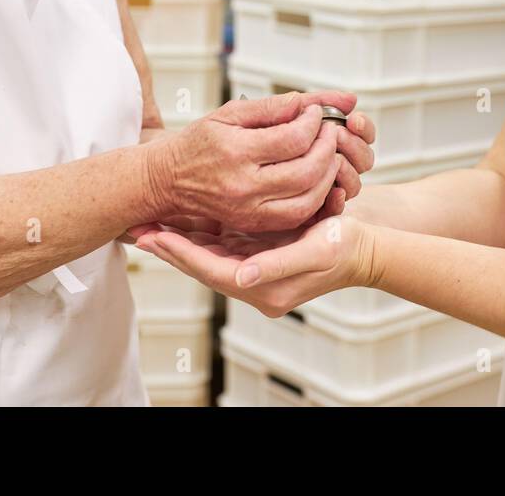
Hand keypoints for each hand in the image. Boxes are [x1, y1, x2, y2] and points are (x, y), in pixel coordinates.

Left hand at [130, 213, 375, 317]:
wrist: (367, 249)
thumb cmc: (344, 248)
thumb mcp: (314, 252)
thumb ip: (277, 265)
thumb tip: (242, 277)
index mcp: (264, 288)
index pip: (209, 270)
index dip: (179, 253)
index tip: (153, 237)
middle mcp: (255, 284)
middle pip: (201, 263)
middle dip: (170, 245)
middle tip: (137, 227)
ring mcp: (255, 270)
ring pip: (207, 253)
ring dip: (180, 238)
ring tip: (151, 222)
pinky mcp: (260, 255)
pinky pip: (221, 245)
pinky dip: (201, 232)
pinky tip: (185, 217)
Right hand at [141, 91, 374, 232]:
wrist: (167, 181)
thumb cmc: (197, 143)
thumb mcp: (227, 114)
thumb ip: (267, 107)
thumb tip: (304, 102)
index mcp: (236, 152)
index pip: (293, 139)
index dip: (314, 123)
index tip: (317, 112)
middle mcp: (244, 185)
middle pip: (306, 171)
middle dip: (327, 148)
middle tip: (331, 132)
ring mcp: (250, 210)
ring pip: (308, 199)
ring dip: (327, 175)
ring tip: (329, 155)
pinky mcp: (254, 224)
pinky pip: (297, 216)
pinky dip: (315, 197)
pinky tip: (317, 178)